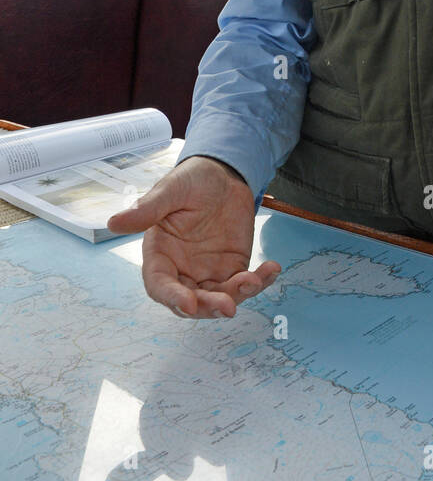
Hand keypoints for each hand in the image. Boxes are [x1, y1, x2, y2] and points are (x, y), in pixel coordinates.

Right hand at [107, 156, 280, 318]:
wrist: (224, 173)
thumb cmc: (191, 180)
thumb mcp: (170, 190)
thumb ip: (147, 210)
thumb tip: (113, 222)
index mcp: (160, 255)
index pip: (160, 285)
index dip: (172, 297)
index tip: (188, 302)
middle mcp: (182, 270)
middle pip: (191, 301)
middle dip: (208, 307)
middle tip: (228, 306)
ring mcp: (208, 272)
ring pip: (219, 298)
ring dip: (237, 297)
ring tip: (254, 281)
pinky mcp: (233, 268)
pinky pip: (245, 283)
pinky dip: (259, 281)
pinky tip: (272, 269)